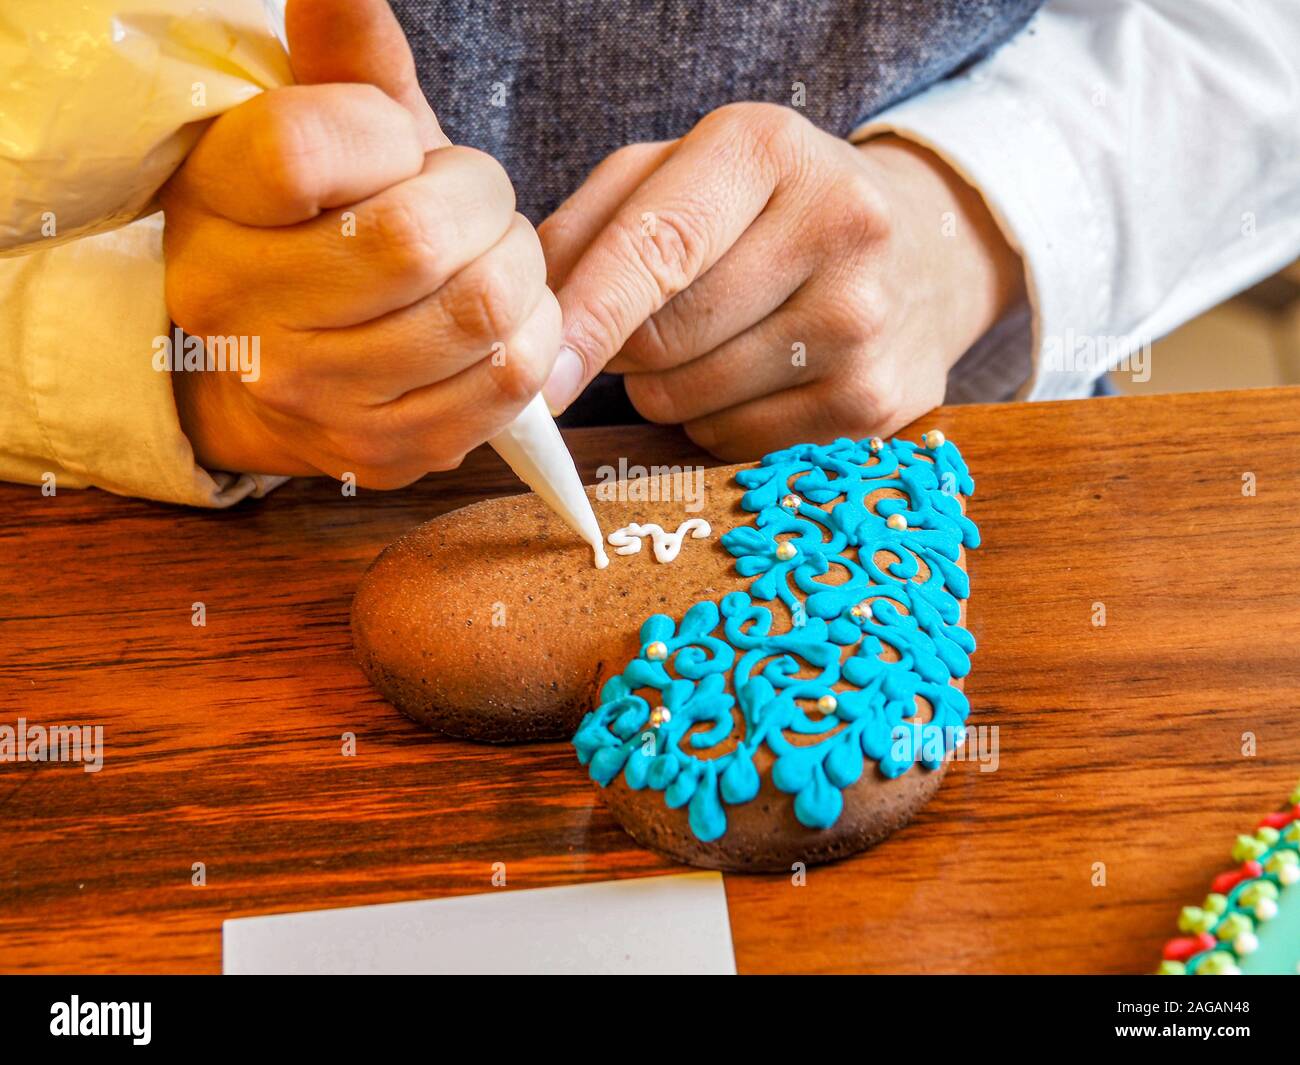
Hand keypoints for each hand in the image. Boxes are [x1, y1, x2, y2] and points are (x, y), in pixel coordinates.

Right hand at [162, 0, 559, 486]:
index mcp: (211, 207)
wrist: (295, 372)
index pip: (307, 147)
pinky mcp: (387, 453)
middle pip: (415, 237)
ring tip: (494, 259)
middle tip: (476, 204)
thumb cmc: (328, 231)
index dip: (386, 134)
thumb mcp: (328, 133)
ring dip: (518, 267)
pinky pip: (509, 378)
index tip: (395, 148)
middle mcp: (242, 315)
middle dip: (481, 200)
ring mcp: (314, 398)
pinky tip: (508, 318)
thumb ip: (343, 60)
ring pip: (477, 308)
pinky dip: (535, 332)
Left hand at [539, 103, 1023, 458]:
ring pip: (691, 401)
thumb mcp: (682, 173)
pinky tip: (755, 377)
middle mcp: (839, 229)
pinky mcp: (877, 403)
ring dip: (668, 388)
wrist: (919, 252)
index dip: (587, 318)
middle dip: (625, 348)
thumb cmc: (769, 210)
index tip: (540, 374)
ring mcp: (866, 324)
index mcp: (771, 150)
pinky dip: (717, 421)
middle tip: (646, 324)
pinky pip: (735, 443)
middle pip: (665, 339)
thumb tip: (536, 320)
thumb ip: (592, 225)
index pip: (656, 248)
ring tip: (713, 342)